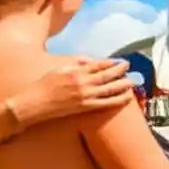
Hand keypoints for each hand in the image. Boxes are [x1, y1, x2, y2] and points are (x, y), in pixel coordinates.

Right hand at [10, 58, 134, 127]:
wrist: (36, 103)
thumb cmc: (44, 85)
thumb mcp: (59, 68)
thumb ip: (75, 63)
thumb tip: (89, 61)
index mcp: (76, 71)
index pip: (98, 65)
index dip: (110, 63)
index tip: (118, 61)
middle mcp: (83, 82)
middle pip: (107, 75)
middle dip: (120, 70)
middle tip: (129, 66)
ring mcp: (86, 95)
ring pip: (110, 88)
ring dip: (124, 84)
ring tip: (133, 80)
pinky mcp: (86, 107)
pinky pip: (107, 103)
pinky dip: (119, 99)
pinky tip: (128, 96)